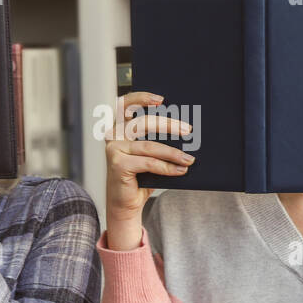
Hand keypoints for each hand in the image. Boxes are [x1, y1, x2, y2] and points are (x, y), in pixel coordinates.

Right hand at [104, 91, 193, 250]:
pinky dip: (166, 167)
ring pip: (149, 146)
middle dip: (168, 125)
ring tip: (189, 159)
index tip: (161, 99)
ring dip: (173, 153)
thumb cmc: (141, 177)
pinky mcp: (117, 164)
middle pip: (142, 123)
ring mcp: (114, 149)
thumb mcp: (150, 154)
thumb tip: (185, 132)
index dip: (141, 98)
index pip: (125, 105)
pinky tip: (180, 170)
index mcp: (119, 127)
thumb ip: (158, 140)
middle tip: (188, 129)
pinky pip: (148, 163)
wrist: (127, 204)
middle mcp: (113, 135)